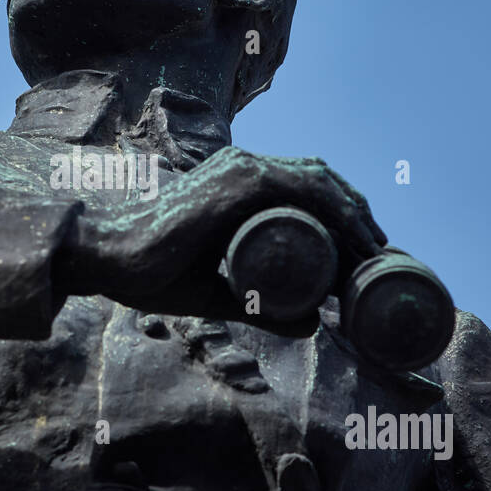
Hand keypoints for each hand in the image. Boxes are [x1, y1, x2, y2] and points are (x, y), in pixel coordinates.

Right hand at [58, 146, 386, 335]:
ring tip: (377, 253)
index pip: (308, 185)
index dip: (346, 214)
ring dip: (356, 214)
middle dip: (359, 214)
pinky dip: (337, 210)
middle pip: (322, 179)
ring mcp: (240, 169)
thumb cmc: (152, 273)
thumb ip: (261, 307)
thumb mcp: (221, 294)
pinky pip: (301, 187)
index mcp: (237, 181)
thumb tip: (312, 324)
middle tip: (380, 256)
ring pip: (320, 181)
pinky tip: (357, 236)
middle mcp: (242, 166)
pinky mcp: (235, 183)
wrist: (109, 260)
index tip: (368, 253)